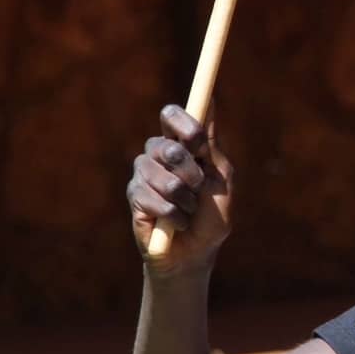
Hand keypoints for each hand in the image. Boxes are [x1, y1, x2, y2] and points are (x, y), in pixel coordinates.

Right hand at [126, 105, 232, 275]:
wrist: (196, 253)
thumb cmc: (212, 216)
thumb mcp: (221, 179)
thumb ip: (211, 145)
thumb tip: (209, 100)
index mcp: (181, 145)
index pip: (171, 116)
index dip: (183, 123)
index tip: (198, 140)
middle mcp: (158, 155)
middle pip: (166, 146)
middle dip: (189, 171)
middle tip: (198, 188)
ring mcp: (143, 175)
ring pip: (161, 176)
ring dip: (184, 199)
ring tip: (189, 211)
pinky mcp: (134, 197)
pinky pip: (153, 199)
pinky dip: (174, 215)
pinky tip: (176, 223)